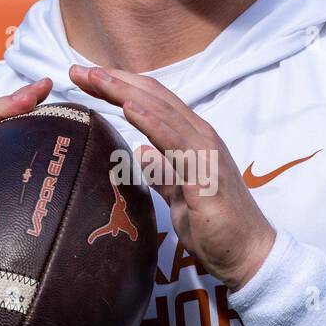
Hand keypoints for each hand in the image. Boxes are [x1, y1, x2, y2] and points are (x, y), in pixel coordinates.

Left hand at [69, 64, 275, 291]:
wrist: (248, 254)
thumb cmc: (215, 226)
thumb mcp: (178, 194)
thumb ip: (162, 171)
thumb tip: (140, 152)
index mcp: (192, 139)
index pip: (151, 102)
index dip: (119, 86)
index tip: (86, 79)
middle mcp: (200, 137)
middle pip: (153, 97)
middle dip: (114, 80)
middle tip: (78, 71)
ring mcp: (205, 152)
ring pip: (162, 111)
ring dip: (126, 92)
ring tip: (96, 78)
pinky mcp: (206, 173)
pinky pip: (175, 141)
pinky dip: (151, 121)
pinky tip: (129, 108)